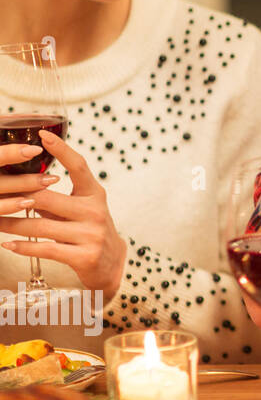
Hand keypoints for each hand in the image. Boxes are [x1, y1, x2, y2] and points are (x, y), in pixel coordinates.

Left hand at [0, 129, 126, 294]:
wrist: (112, 264)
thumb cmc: (89, 230)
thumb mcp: (83, 208)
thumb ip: (60, 196)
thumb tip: (23, 182)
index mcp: (95, 194)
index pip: (79, 166)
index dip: (62, 149)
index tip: (42, 135)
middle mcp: (95, 211)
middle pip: (47, 198)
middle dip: (15, 198)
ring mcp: (91, 234)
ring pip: (40, 227)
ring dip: (11, 224)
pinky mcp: (84, 256)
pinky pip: (45, 249)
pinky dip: (22, 247)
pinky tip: (7, 244)